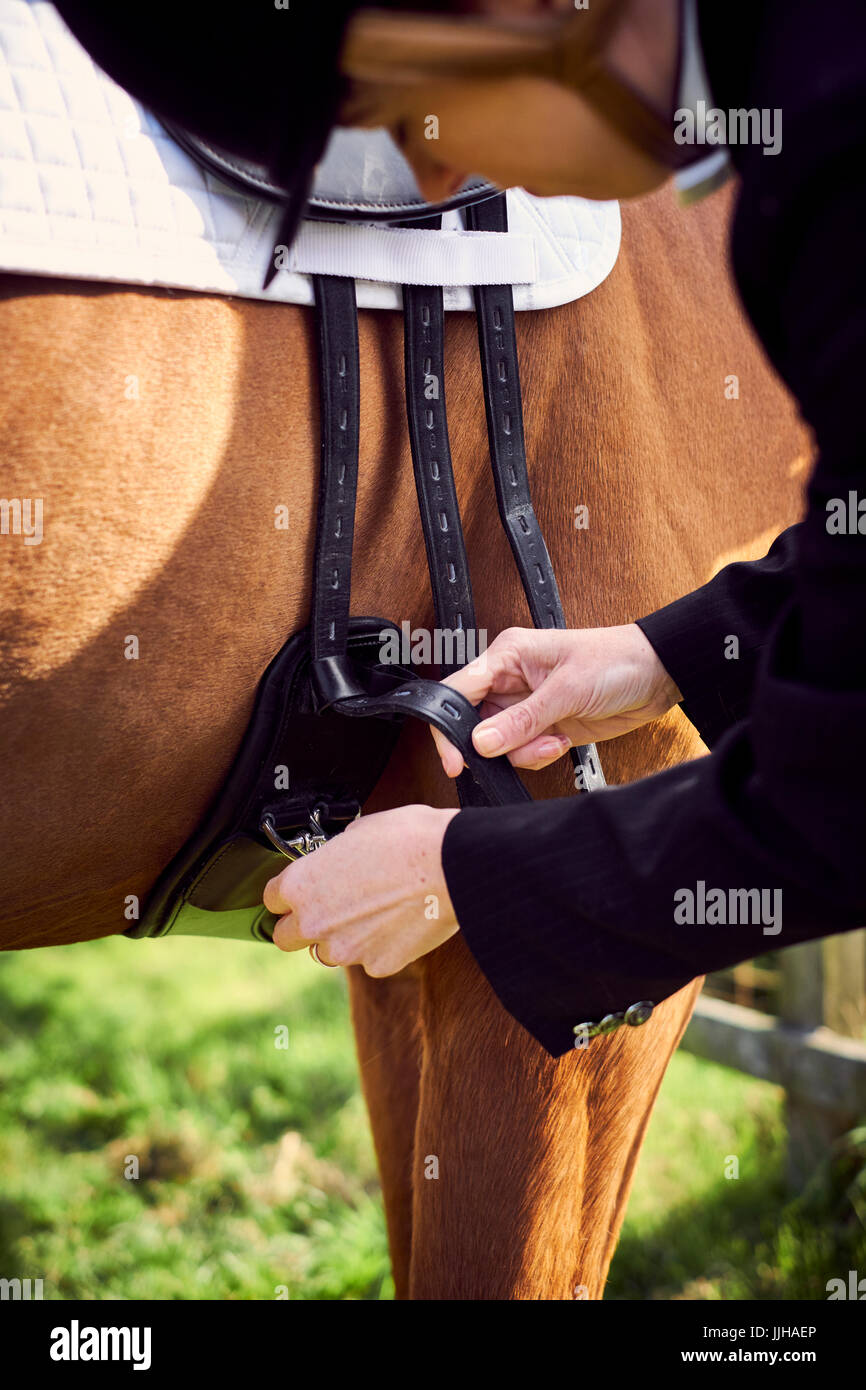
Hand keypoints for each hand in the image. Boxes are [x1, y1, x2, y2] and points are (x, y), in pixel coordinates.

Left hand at [263, 805, 459, 973]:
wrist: (452, 864)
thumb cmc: (408, 838)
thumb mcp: (359, 831)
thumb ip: (334, 856)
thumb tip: (337, 860)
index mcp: (301, 884)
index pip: (270, 900)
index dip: (286, 894)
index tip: (302, 891)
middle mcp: (314, 922)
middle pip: (285, 938)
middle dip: (301, 926)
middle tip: (328, 909)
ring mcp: (345, 949)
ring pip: (328, 952)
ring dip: (341, 938)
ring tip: (373, 913)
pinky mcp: (377, 966)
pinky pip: (368, 960)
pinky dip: (378, 946)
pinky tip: (399, 923)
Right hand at [432, 623, 681, 775]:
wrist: (658, 676)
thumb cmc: (616, 660)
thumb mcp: (567, 689)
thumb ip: (522, 718)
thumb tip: (481, 741)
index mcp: (507, 655)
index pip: (458, 690)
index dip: (448, 725)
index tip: (454, 758)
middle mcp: (511, 680)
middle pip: (473, 723)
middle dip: (494, 744)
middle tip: (517, 749)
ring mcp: (526, 705)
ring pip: (498, 743)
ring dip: (522, 752)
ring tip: (554, 740)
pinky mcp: (543, 726)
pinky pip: (522, 752)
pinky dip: (538, 755)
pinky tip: (561, 741)